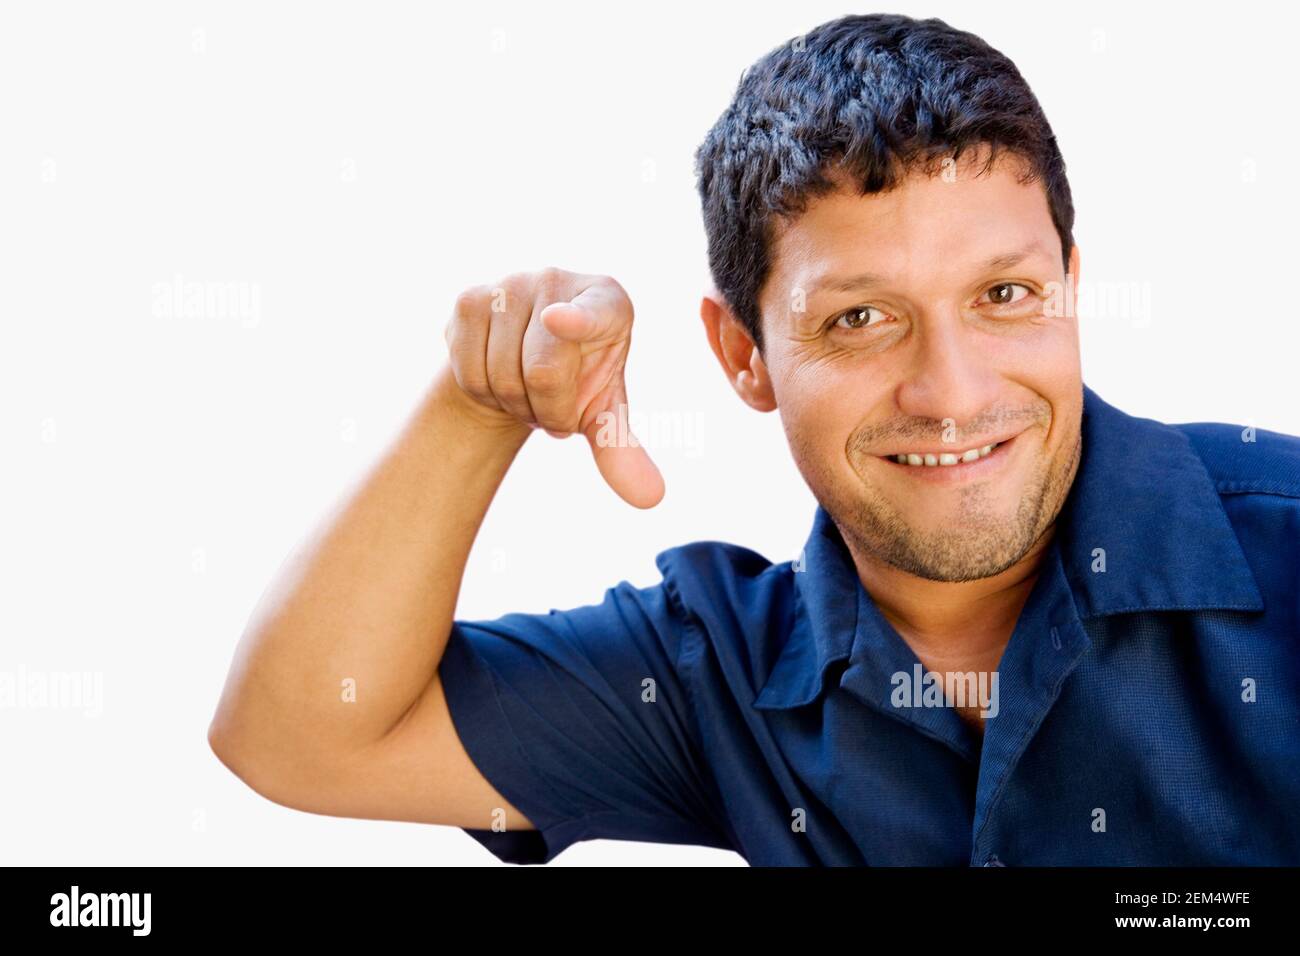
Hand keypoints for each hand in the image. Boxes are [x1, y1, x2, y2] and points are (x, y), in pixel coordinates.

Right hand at [442, 268, 663, 508]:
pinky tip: (497, 379)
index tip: (557, 319)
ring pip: (501, 374)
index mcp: (608, 302)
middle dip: (547, 411)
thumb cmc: (576, 383)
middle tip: (552, 405)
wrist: (521, 360)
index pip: (592, 315)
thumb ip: (621, 449)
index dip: (576, 321)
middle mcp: (559, 280)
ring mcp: (510, 284)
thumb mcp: (601, 413)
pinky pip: (468, 370)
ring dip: (514, 405)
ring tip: (527, 391)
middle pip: (543, 372)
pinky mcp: (469, 298)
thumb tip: (652, 498)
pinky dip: (483, 393)